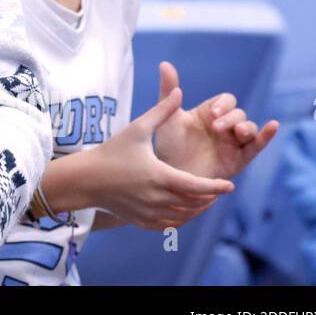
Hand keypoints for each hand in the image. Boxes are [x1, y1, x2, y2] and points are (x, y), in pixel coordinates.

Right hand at [88, 84, 235, 229]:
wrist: (85, 178)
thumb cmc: (111, 151)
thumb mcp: (137, 128)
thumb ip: (161, 111)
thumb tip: (178, 90)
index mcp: (159, 176)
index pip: (197, 186)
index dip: (216, 187)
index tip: (230, 185)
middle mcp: (156, 198)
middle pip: (194, 203)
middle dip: (209, 197)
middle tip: (217, 190)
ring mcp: (149, 212)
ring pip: (184, 216)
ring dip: (197, 209)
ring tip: (204, 199)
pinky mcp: (141, 221)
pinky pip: (169, 225)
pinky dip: (181, 219)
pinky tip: (184, 210)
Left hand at [154, 62, 278, 180]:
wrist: (170, 176)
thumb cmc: (169, 145)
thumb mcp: (168, 116)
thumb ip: (168, 90)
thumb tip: (164, 63)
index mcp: (210, 114)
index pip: (226, 101)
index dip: (223, 105)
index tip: (211, 113)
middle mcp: (225, 126)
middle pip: (239, 114)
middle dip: (230, 118)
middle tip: (216, 127)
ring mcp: (233, 142)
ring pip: (250, 129)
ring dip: (246, 127)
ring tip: (237, 132)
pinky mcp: (239, 159)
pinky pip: (257, 146)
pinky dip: (267, 135)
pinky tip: (273, 125)